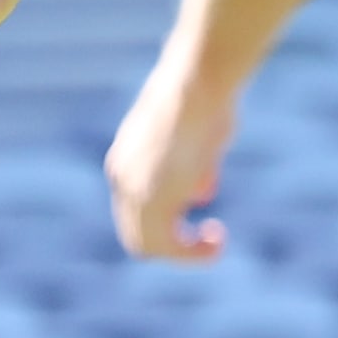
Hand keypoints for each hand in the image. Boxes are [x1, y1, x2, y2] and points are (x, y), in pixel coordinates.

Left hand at [104, 59, 234, 263]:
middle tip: (212, 236)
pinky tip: (215, 244)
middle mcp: (122, 178)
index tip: (203, 204)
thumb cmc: (205, 100)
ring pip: (146, 245)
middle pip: (137, 232)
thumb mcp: (199, 139)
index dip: (170, 217)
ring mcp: (132, 190)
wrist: (198, 84)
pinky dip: (190, 253)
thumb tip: (200, 194)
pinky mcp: (151, 200)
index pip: (136, 207)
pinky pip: (166, 246)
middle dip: (175, 241)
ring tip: (215, 245)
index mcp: (127, 160)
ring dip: (183, 253)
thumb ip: (195, 169)